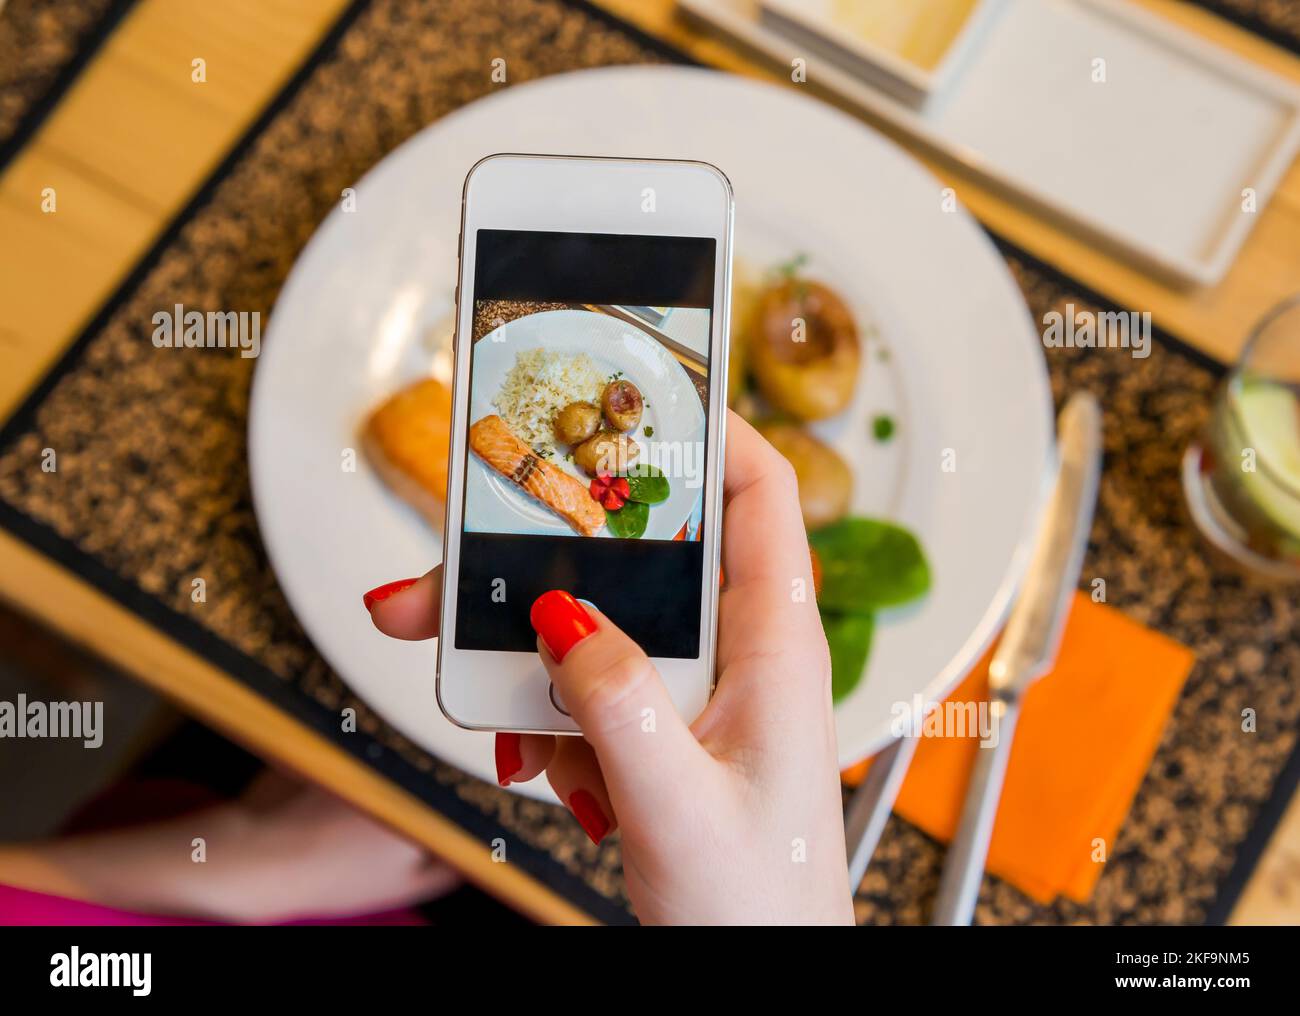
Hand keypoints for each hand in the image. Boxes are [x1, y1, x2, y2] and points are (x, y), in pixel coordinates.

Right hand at [367, 412, 852, 924]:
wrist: (756, 978)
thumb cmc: (760, 904)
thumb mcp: (678, 803)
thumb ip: (616, 704)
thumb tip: (561, 613)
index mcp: (776, 644)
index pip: (758, 495)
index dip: (707, 429)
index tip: (632, 391)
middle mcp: (737, 652)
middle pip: (642, 560)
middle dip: (553, 565)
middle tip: (461, 570)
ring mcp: (696, 692)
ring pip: (600, 630)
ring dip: (539, 667)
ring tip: (515, 725)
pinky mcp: (661, 730)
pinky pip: (588, 692)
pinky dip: (554, 725)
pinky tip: (563, 777)